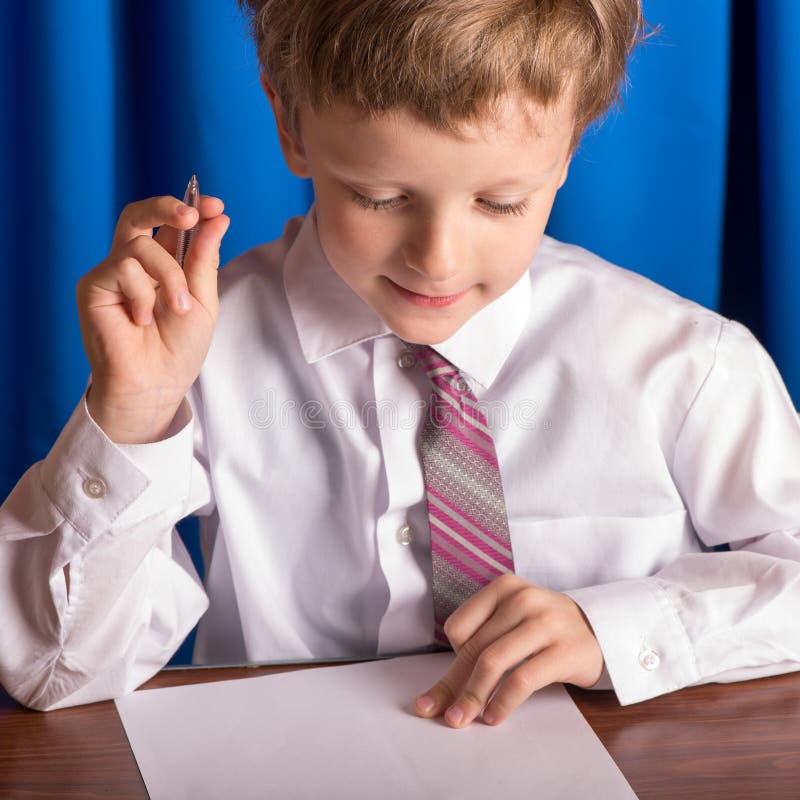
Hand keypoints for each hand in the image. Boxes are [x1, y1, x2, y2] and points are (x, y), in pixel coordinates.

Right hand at [76, 194, 229, 442]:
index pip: (171, 226)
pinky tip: (142, 320)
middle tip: (191, 215)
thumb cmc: (178, 350)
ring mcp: (111, 274)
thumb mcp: (203, 301)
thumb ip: (205, 260)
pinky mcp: (93, 286)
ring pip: (140, 246)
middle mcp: (134, 265)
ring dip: (169, 276)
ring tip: (177, 309)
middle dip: (167, 207)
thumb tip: (218, 218)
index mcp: (163, 265)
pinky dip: (143, 294)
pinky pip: (123, 268)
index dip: (192, 210)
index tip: (215, 207)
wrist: (157, 385)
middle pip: (139, 215)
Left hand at [414, 574, 603, 727]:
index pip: (458, 627)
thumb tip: (436, 697)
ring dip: (473, 696)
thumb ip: (478, 648)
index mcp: (503, 587)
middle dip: (454, 686)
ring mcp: (545, 622)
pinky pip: (522, 679)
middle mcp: (522, 598)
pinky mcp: (564, 650)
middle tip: (442, 713)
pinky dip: (502, 701)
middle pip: (474, 648)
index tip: (456, 679)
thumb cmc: (544, 630)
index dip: (452, 657)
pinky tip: (494, 716)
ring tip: (463, 718)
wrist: (601, 632)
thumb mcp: (511, 624)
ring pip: (493, 662)